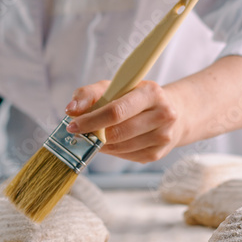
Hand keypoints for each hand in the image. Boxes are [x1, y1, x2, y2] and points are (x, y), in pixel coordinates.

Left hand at [64, 79, 182, 163]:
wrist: (170, 111)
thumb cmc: (135, 96)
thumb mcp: (115, 86)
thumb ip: (90, 94)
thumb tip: (71, 109)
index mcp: (151, 93)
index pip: (116, 110)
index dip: (91, 120)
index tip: (73, 124)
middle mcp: (162, 114)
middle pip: (118, 132)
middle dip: (93, 134)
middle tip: (78, 133)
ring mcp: (163, 136)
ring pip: (120, 147)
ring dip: (101, 144)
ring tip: (94, 135)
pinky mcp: (158, 153)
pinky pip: (126, 156)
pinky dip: (113, 150)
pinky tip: (110, 141)